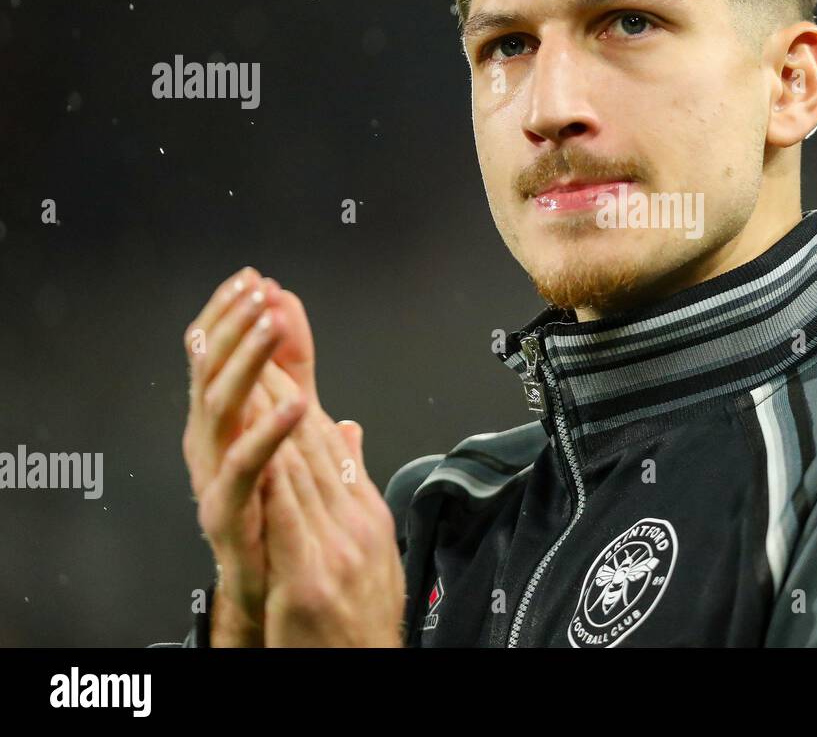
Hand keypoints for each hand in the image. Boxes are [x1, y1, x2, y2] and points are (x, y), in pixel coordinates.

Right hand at [182, 267, 304, 644]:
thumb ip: (294, 370)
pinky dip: (271, 430)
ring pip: (218, 405)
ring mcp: (212, 474)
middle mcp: (207, 440)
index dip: (229, 312)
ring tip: (273, 325)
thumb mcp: (292, 423)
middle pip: (209, 369)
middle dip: (234, 325)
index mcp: (222, 419)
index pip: (214, 352)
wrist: (270, 583)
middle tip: (259, 291)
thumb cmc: (276, 504)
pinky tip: (300, 403)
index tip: (253, 277)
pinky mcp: (227, 510)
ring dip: (246, 360)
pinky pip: (246, 465)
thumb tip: (292, 311)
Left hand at [257, 361, 404, 646]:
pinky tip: (259, 448)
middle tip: (262, 342)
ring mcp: (338, 547)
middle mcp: (356, 522)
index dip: (301, 395)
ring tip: (253, 376)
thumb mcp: (367, 546)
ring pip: (302, 470)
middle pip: (317, 445)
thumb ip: (355, 487)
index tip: (278, 357)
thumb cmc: (360, 619)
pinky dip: (274, 478)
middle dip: (285, 388)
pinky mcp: (313, 577)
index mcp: (365, 513)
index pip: (331, 443)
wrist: (364, 670)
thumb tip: (353, 434)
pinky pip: (289, 519)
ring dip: (274, 418)